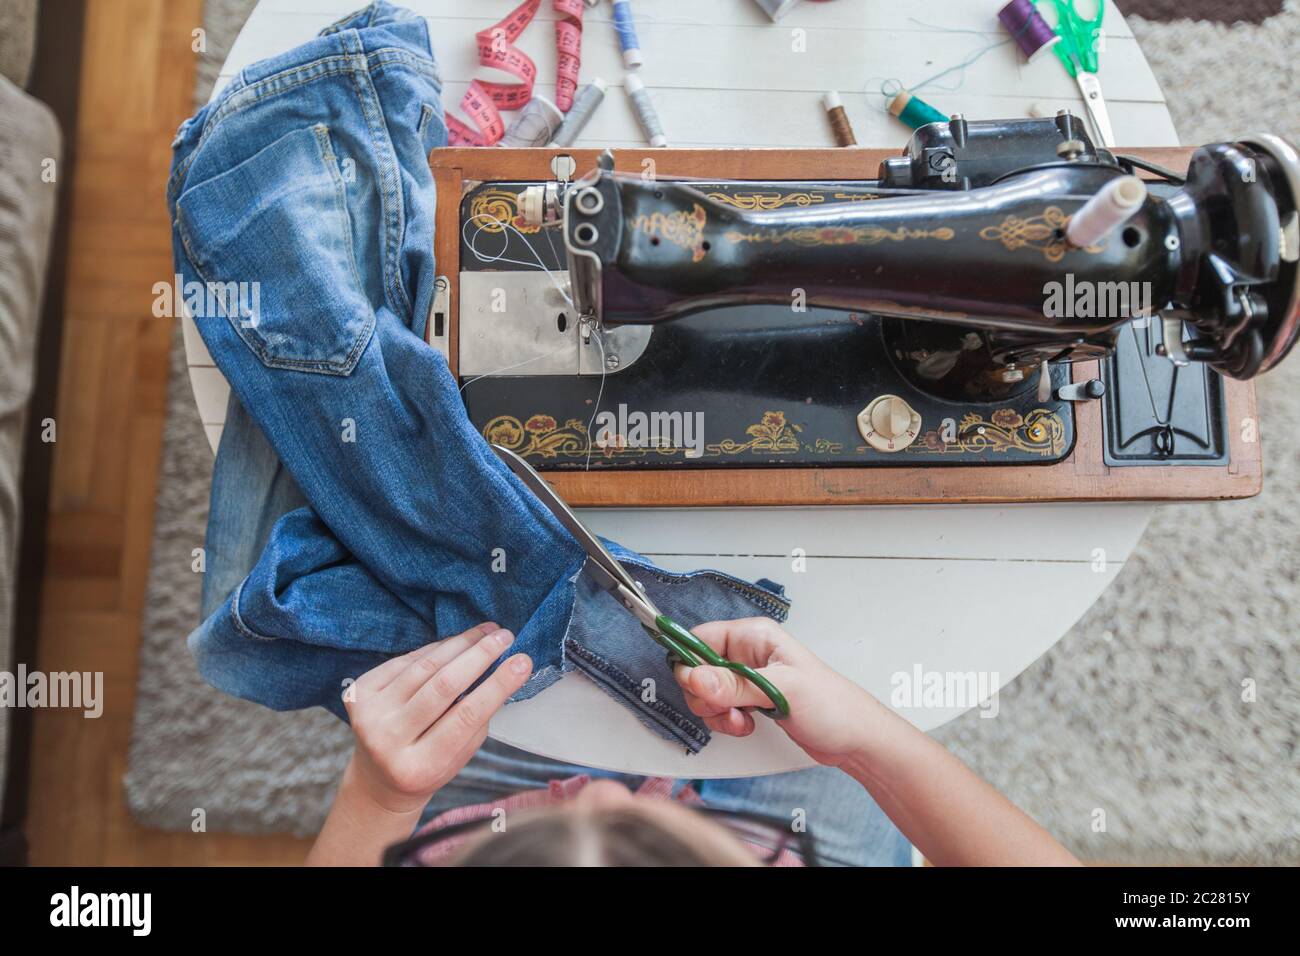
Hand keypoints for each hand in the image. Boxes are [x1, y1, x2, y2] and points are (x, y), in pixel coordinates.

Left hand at [342, 622, 531, 814]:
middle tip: (505, 636)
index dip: (497, 685)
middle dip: (479, 655)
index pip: (466, 716)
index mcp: (419, 767)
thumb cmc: (430, 766)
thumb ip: (476, 717)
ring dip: (460, 644)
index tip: (523, 660)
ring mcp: (368, 715)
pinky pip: (405, 661)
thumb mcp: (460, 755)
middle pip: (443, 686)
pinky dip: (435, 649)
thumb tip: (502, 666)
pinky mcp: (359, 693)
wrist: (379, 778)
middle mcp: (387, 741)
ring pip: (424, 667)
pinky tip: (456, 643)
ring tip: (487, 632)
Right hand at [673, 618, 887, 767]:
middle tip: (727, 707)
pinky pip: (719, 707)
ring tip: (741, 719)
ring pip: (705, 691)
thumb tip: (696, 678)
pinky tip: (745, 725)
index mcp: (754, 636)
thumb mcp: (782, 691)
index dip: (691, 663)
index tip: (699, 687)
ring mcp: (748, 679)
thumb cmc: (832, 705)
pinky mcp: (750, 700)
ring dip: (715, 712)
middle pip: (697, 667)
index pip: (701, 638)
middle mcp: (748, 654)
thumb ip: (736, 685)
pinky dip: (724, 721)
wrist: (854, 738)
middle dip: (705, 694)